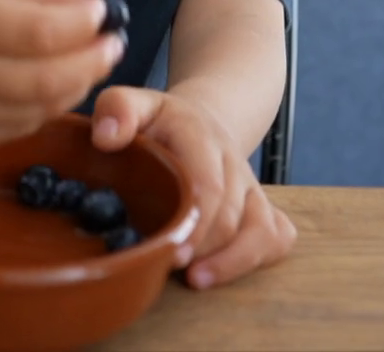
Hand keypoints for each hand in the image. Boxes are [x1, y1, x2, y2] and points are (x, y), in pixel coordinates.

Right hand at [0, 0, 122, 146]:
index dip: (82, 24)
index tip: (104, 11)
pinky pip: (28, 124)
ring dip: (80, 83)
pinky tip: (62, 82)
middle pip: (48, 79)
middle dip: (93, 61)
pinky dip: (54, 103)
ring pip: (43, 107)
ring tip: (94, 60)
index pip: (40, 32)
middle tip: (116, 43)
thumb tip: (91, 8)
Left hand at [90, 86, 296, 289]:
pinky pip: (278, 236)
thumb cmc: (159, 122)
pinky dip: (258, 257)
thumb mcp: (136, 103)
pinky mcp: (262, 206)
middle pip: (230, 215)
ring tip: (197, 279)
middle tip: (170, 267)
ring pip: (261, 229)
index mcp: (200, 135)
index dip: (194, 221)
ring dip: (232, 261)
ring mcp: (251, 186)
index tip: (168, 248)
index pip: (209, 182)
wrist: (200, 118)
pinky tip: (224, 271)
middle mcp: (232, 161)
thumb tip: (105, 137)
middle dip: (204, 247)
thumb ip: (117, 109)